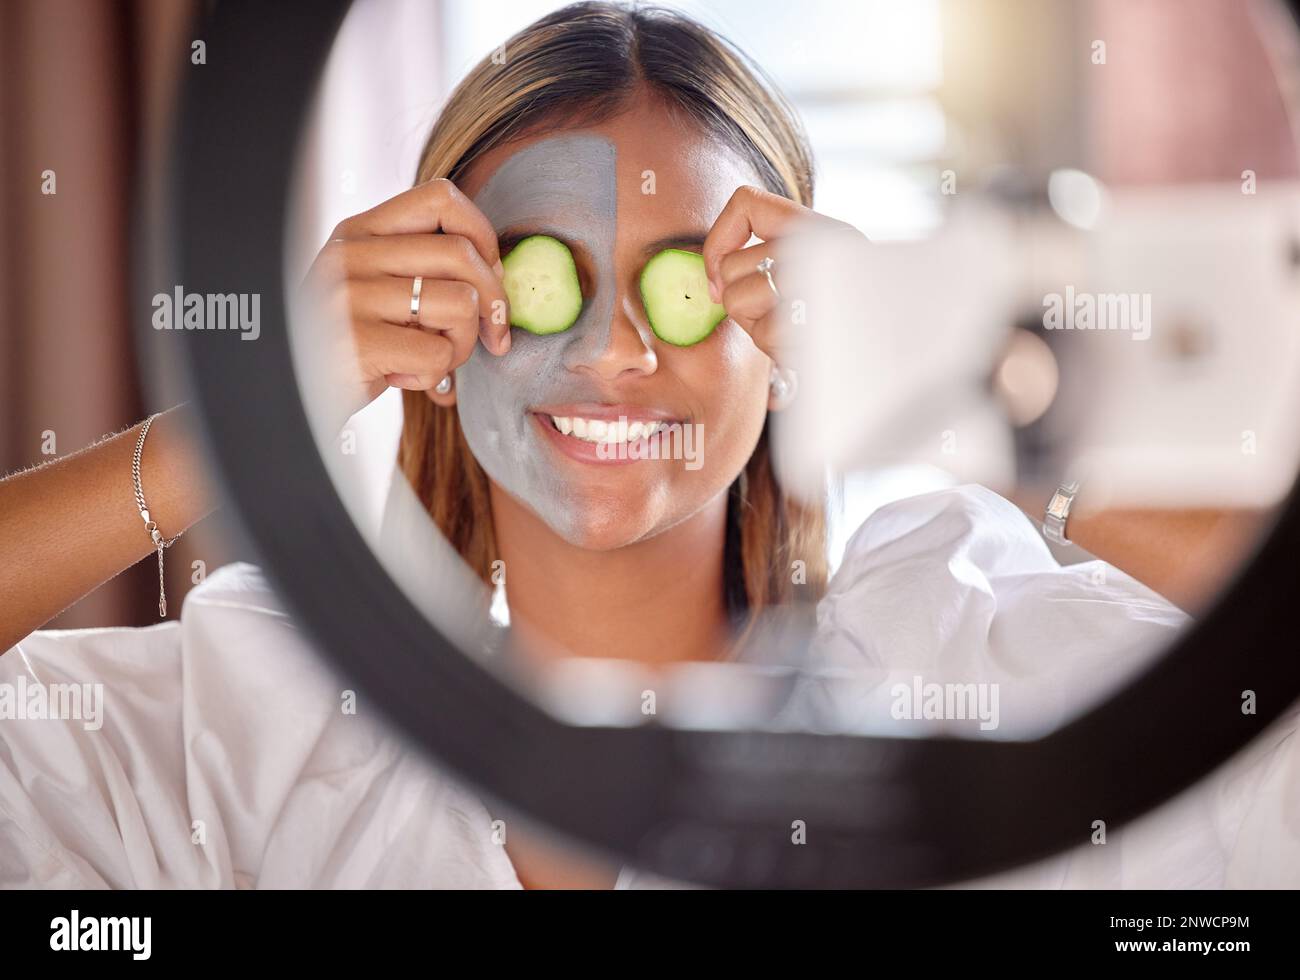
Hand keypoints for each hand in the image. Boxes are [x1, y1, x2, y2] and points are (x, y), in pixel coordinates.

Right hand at [300, 177, 510, 423]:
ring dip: (463, 344)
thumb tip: (497, 274)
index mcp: (359, 232)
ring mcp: (351, 296)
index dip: (482, 236)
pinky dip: (435, 375)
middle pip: (463, 254)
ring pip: (461, 304)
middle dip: (493, 303)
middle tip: (490, 336)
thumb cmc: (346, 344)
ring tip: (434, 360)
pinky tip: (405, 377)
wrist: (292, 395)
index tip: (489, 276)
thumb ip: (419, 268)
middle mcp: (352, 255)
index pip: (441, 198)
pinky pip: (438, 353)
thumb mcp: (374, 289)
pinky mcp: (357, 342)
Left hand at [702, 184, 863, 361]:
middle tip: (778, 316)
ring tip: (795, 330)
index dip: (719, 241)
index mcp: (821, 229)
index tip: (722, 278)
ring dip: (759, 328)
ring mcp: (820, 278)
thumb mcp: (813, 277)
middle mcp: (821, 243)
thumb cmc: (846, 323)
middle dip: (741, 303)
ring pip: (738, 301)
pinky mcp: (817, 318)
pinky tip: (806, 346)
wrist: (899, 354)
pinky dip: (778, 351)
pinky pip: (764, 335)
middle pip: (731, 266)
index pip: (745, 203)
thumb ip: (767, 262)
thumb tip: (714, 286)